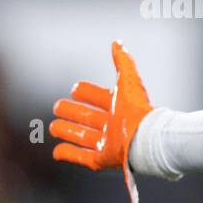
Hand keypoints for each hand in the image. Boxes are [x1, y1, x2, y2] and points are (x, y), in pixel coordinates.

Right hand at [50, 41, 154, 202]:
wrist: (148, 139)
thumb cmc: (139, 111)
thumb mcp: (129, 83)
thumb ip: (123, 62)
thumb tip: (117, 43)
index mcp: (118, 108)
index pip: (97, 98)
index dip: (86, 92)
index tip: (76, 88)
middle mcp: (112, 126)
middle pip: (86, 118)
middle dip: (71, 112)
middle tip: (58, 106)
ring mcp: (107, 143)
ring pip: (81, 136)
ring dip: (66, 131)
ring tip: (54, 126)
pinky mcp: (102, 159)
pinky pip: (80, 157)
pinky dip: (67, 154)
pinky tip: (57, 150)